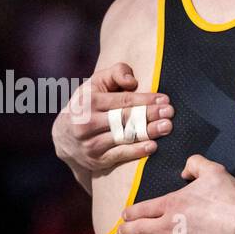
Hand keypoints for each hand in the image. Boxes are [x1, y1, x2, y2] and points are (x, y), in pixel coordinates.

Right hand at [52, 62, 174, 176]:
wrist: (64, 137)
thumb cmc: (88, 104)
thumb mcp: (96, 84)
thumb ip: (115, 74)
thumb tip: (132, 81)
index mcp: (88, 101)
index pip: (122, 100)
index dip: (145, 100)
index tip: (165, 100)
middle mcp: (86, 123)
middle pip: (124, 118)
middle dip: (149, 115)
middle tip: (170, 113)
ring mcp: (90, 143)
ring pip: (124, 137)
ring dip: (148, 132)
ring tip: (167, 127)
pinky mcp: (96, 160)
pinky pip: (119, 155)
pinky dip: (136, 151)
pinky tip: (153, 146)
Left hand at [116, 155, 234, 233]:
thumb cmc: (230, 200)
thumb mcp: (214, 172)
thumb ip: (195, 164)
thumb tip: (185, 170)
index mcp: (172, 204)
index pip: (143, 209)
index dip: (131, 212)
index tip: (124, 215)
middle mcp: (168, 227)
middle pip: (139, 230)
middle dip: (127, 231)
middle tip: (120, 233)